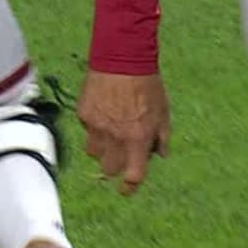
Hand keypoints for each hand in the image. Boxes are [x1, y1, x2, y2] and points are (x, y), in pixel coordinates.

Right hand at [76, 71, 169, 195]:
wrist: (121, 58)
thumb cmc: (147, 84)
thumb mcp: (163, 112)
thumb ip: (162, 137)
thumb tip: (159, 154)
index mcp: (138, 139)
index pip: (132, 176)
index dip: (129, 188)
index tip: (126, 190)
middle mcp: (115, 138)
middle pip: (109, 169)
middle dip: (115, 165)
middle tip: (121, 155)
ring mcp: (96, 127)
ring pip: (94, 153)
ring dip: (102, 149)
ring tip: (109, 133)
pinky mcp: (84, 115)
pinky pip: (87, 131)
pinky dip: (94, 128)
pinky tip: (102, 112)